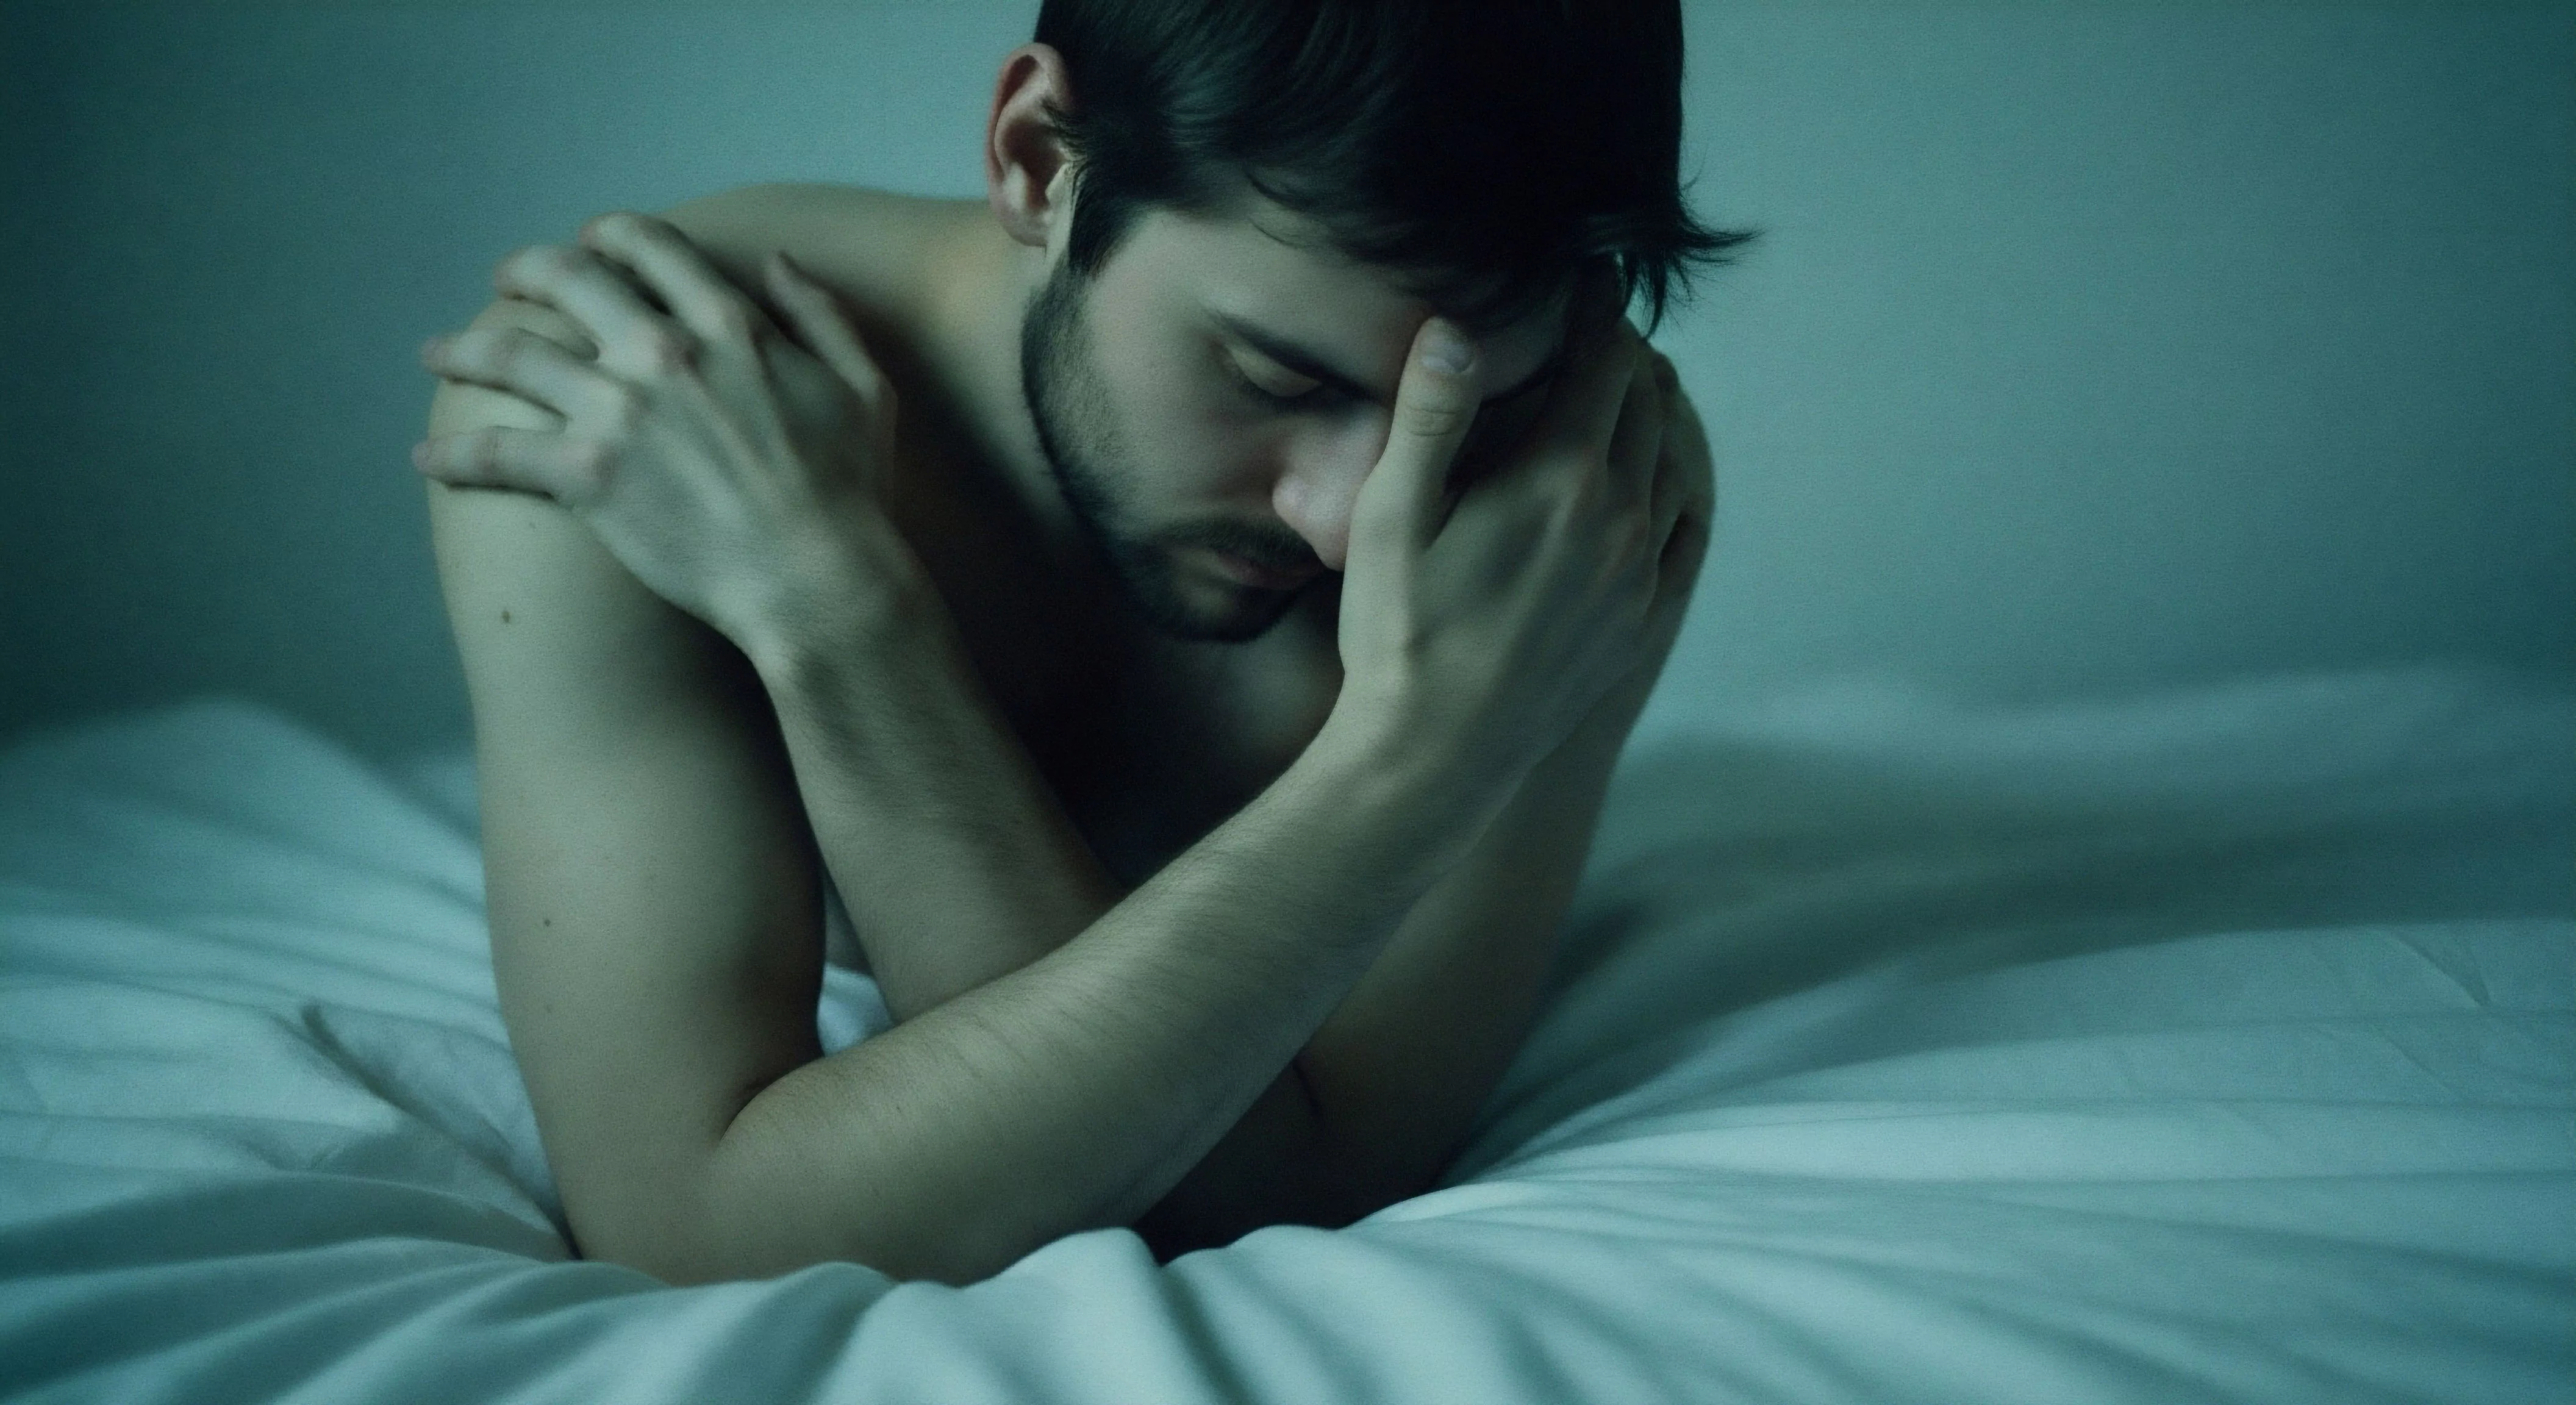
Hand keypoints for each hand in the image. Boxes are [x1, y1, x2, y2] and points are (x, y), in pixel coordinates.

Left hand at [413, 211, 908, 644]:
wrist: (816, 579)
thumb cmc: (849, 493)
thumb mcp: (863, 387)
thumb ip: (821, 315)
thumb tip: (779, 263)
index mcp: (727, 325)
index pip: (649, 247)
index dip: (611, 236)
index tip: (590, 245)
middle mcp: (662, 352)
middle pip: (565, 279)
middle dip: (526, 270)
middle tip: (505, 281)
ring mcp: (618, 411)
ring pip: (510, 354)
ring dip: (462, 349)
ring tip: (435, 355)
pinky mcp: (587, 476)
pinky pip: (497, 453)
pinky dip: (453, 457)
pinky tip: (426, 461)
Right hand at [1334, 266, 1709, 780]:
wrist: (1434, 757)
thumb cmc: (1396, 633)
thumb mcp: (1390, 515)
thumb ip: (1431, 414)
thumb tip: (1459, 327)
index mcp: (1561, 478)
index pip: (1603, 361)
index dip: (1597, 307)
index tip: (1591, 273)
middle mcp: (1618, 519)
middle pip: (1645, 404)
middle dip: (1625, 354)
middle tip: (1603, 324)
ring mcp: (1637, 574)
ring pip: (1668, 464)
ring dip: (1653, 415)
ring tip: (1631, 387)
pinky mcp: (1638, 621)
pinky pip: (1682, 533)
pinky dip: (1677, 486)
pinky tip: (1664, 479)